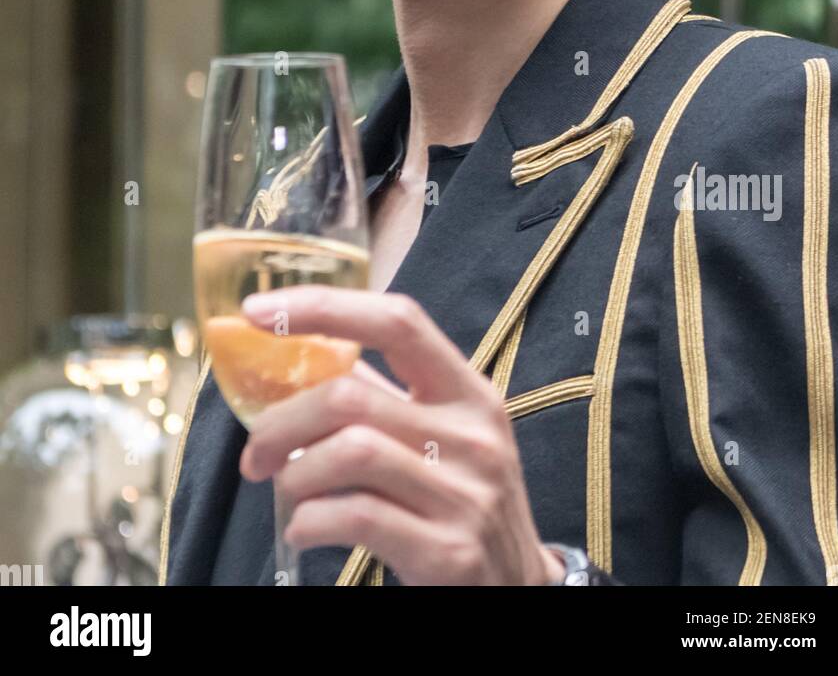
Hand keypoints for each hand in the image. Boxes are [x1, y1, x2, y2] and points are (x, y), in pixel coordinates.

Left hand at [238, 286, 565, 585]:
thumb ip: (384, 397)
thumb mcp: (444, 438)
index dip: (324, 307)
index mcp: (469, 392)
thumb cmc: (464, 502)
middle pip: (351, 396)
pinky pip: (356, 517)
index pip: (397, 322)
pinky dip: (310, 521)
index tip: (258, 311)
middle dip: (281, 421)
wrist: (518, 590)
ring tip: (287, 493)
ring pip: (348, 452)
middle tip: (256, 453)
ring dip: (295, 474)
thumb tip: (300, 356)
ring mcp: (466, 495)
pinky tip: (305, 530)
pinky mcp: (448, 551)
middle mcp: (474, 435)